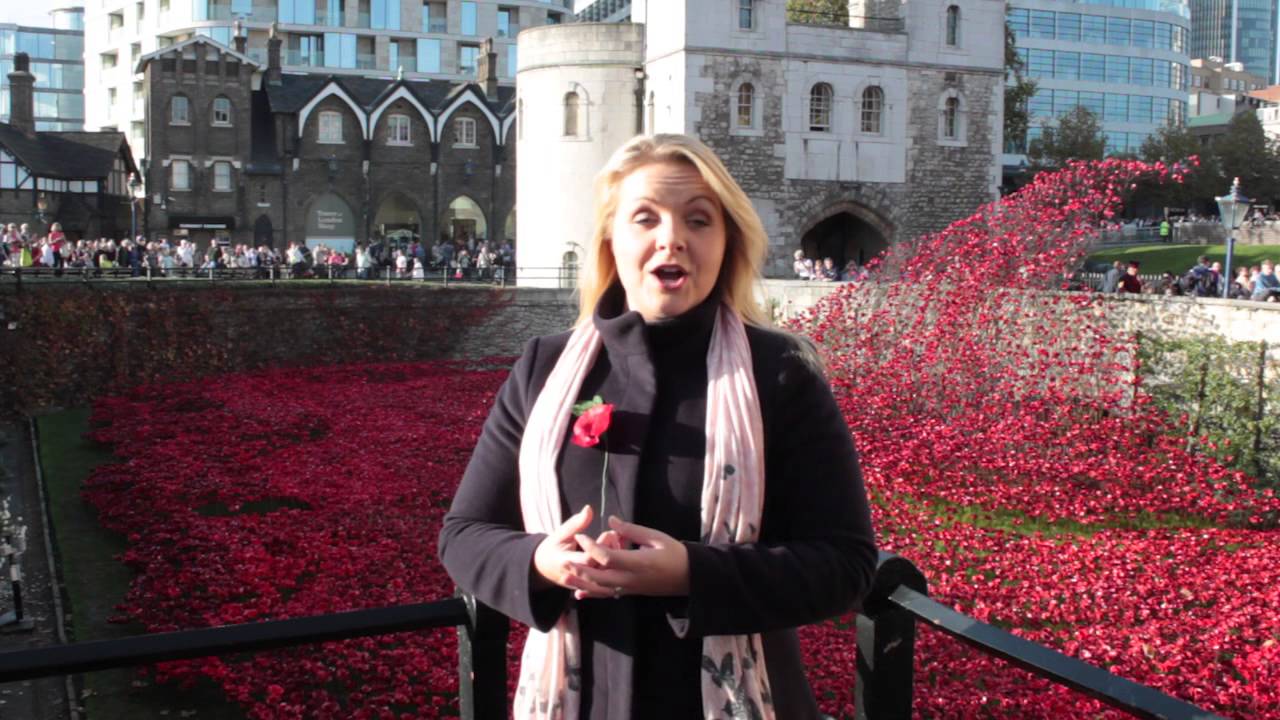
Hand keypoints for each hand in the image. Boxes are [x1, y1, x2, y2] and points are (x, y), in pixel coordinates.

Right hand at [531, 506, 617, 596]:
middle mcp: (578, 578)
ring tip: (622, 542)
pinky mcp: (594, 588)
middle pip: (603, 570)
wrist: (546, 569)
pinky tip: (622, 551)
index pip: (589, 559)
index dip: (602, 546)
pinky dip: (618, 566)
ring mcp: (587, 585)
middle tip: (618, 537)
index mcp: (567, 564)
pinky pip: (610, 580)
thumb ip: (576, 523)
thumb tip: (589, 509)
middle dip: (614, 553)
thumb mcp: (561, 534)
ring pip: (609, 577)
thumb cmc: (553, 548)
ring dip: (619, 560)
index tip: (610, 532)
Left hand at [569, 516, 689, 599]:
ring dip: (582, 584)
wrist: (690, 577)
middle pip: (600, 577)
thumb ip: (631, 530)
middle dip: (580, 569)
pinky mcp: (631, 593)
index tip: (580, 536)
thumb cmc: (675, 554)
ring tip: (565, 578)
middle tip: (563, 560)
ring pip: (601, 590)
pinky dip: (592, 595)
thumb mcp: (656, 537)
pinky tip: (579, 595)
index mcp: (639, 562)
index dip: (591, 546)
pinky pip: (608, 595)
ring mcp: (631, 588)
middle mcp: (632, 579)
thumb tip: (610, 520)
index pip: (608, 557)